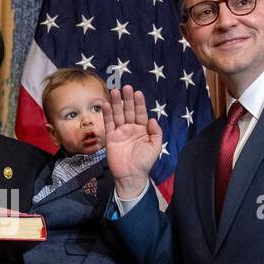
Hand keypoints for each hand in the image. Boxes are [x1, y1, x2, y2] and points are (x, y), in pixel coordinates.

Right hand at [104, 85, 163, 199]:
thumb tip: (152, 119)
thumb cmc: (144, 162)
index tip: (138, 93)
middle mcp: (131, 128)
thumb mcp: (155, 147)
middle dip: (127, 99)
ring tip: (114, 91)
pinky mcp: (110, 137)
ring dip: (116, 103)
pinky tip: (106, 104)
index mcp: (143, 129)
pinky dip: (107, 114)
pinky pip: (109, 123)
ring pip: (118, 114)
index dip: (139, 103)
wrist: (131, 175)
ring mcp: (120, 132)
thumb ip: (156, 132)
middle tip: (126, 87)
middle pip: (129, 110)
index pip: (141, 113)